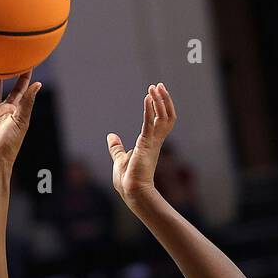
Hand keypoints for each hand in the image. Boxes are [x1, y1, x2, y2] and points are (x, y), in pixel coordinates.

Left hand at [107, 82, 175, 208]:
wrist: (131, 191)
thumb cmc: (127, 179)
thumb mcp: (120, 158)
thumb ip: (116, 147)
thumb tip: (110, 136)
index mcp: (151, 144)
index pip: (161, 121)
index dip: (160, 106)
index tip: (155, 93)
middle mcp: (155, 141)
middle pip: (167, 116)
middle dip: (164, 100)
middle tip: (159, 85)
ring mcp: (152, 143)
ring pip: (163, 118)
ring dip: (160, 101)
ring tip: (156, 87)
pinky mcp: (146, 145)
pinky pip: (149, 124)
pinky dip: (149, 110)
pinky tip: (148, 98)